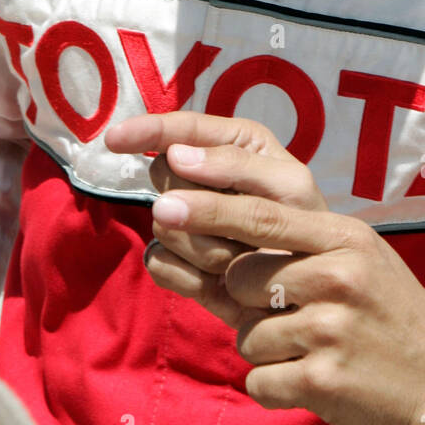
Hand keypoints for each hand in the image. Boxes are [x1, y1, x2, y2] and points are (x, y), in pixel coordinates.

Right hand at [105, 111, 326, 325]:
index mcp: (234, 144)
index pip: (181, 129)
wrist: (311, 295)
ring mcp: (186, 220)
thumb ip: (235, 166)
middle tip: (241, 229)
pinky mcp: (178, 262)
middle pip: (165, 176)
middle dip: (199, 205)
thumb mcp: (288, 188)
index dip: (146, 131)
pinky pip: (158, 261)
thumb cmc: (309, 229)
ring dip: (202, 246)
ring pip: (161, 223)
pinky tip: (217, 283)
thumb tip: (173, 155)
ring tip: (240, 258)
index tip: (113, 140)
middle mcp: (204, 175)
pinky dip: (187, 275)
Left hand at [148, 186, 424, 424]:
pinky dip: (276, 384)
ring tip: (315, 346)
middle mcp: (340, 276)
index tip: (166, 196)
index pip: (263, 214)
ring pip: (246, 333)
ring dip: (267, 346)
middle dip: (245, 297)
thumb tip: (218, 221)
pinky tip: (318, 377)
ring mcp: (332, 329)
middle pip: (241, 276)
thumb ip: (300, 238)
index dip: (209, 204)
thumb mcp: (360, 257)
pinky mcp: (323, 380)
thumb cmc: (390, 314)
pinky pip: (259, 379)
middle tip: (287, 309)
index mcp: (346, 237)